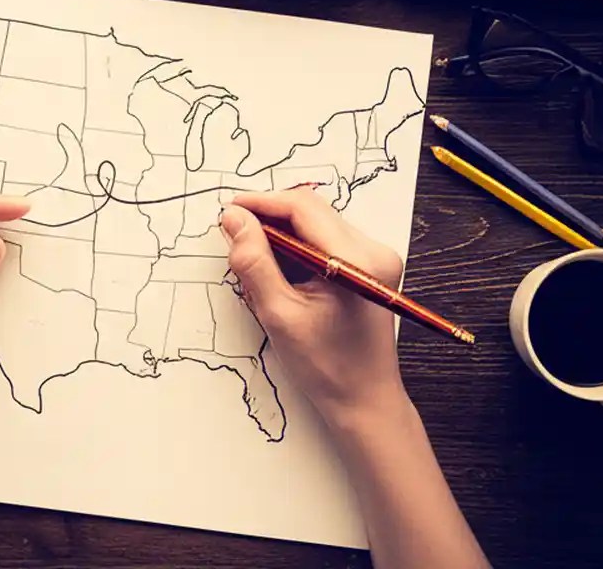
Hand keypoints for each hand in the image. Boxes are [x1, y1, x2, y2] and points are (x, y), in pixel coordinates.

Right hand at [219, 189, 407, 427]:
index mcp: (357, 260)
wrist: (364, 400)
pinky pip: (323, 240)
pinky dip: (295, 247)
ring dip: (280, 233)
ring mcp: (374, 258)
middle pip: (311, 211)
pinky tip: (277, 270)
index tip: (228, 212)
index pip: (303, 208)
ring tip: (252, 257)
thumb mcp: (280, 314)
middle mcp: (373, 251)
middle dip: (268, 217)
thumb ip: (254, 263)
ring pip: (315, 223)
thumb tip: (234, 221)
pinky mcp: (367, 267)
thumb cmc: (327, 366)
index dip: (261, 203)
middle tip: (232, 234)